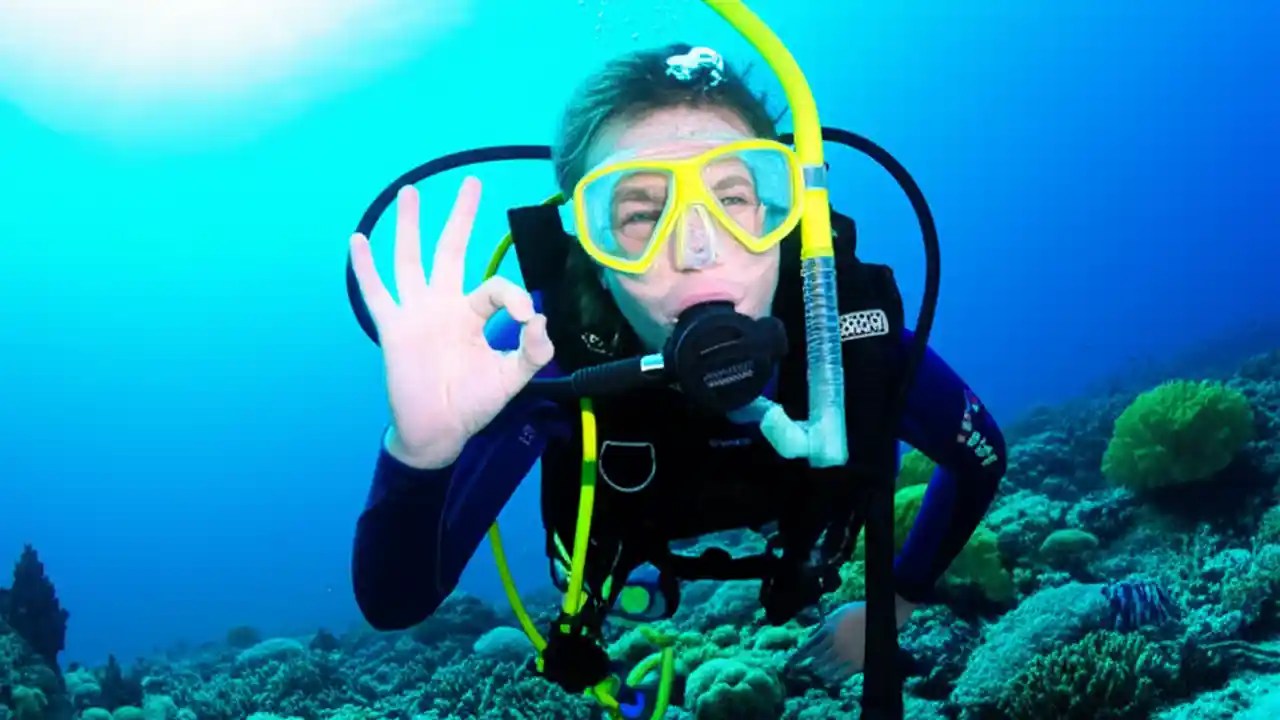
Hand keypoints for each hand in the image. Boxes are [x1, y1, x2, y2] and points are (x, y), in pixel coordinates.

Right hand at [348, 178, 554, 468]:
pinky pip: (376, 293)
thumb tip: (541, 322)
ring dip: (410, 226)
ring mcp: (416, 312)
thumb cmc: (473, 403)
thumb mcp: (511, 379)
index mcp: (474, 314)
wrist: (438, 431)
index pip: (495, 287)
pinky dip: (365, 268)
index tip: (529, 321)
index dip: (513, 296)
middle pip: (452, 250)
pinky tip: (359, 240)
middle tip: (473, 182)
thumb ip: (531, 352)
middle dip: (462, 217)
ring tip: (410, 191)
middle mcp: (445, 304)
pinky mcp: (393, 327)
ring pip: (411, 260)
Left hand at [787, 597, 917, 684]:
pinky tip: (828, 679)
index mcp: (829, 630)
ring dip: (818, 671)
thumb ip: (824, 626)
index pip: (808, 647)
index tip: (790, 664)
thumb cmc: (858, 612)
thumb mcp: (837, 615)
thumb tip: (811, 638)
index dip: (798, 657)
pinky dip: (832, 677)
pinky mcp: (857, 663)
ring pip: (826, 668)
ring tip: (815, 672)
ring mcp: (846, 654)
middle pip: (815, 659)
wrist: (881, 617)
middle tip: (800, 670)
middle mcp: (835, 644)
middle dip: (806, 665)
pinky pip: (841, 674)